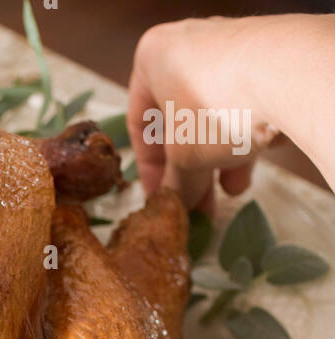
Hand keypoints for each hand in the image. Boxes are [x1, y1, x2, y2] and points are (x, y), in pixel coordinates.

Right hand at [127, 17, 287, 209]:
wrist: (286, 76)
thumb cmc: (214, 110)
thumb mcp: (184, 160)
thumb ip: (175, 185)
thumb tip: (176, 205)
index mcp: (154, 58)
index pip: (140, 124)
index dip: (149, 169)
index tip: (161, 198)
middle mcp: (189, 46)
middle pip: (181, 122)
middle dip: (191, 170)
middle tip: (197, 204)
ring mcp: (228, 49)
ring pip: (214, 115)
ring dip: (220, 159)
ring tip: (232, 190)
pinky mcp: (265, 58)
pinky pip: (244, 103)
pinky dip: (245, 134)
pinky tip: (253, 164)